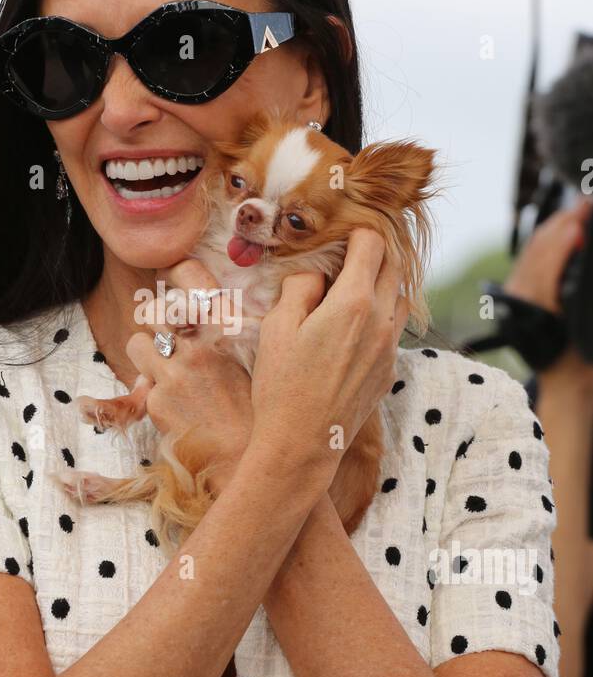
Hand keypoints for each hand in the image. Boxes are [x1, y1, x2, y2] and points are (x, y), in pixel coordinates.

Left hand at [125, 257, 253, 494]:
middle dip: (158, 321)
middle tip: (170, 338)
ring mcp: (174, 372)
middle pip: (156, 309)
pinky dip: (152, 392)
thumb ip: (229, 332)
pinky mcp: (155, 400)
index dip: (175, 272)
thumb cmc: (257, 410)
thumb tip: (210, 312)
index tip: (170, 275)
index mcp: (228, 328)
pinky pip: (142, 384)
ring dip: (148, 355)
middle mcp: (199, 344)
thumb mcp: (255, 358)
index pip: (191, 276)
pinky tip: (175, 407)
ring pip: (138, 342)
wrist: (247, 457)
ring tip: (167, 371)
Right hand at [249, 229, 408, 486]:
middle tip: (344, 252)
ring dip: (380, 282)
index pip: (372, 243)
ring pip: (400, 295)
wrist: (301, 446)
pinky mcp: (389, 369)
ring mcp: (389, 347)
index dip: (355, 230)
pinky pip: (393, 327)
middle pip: (394, 264)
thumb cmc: (281, 387)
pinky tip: (350, 324)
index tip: (337, 231)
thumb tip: (315, 271)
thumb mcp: (277, 327)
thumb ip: (300, 287)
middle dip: (373, 250)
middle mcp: (380, 321)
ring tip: (348, 286)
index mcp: (353, 303)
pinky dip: (380, 312)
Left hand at [503, 195, 592, 396]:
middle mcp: (520, 300)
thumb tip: (580, 246)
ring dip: (556, 226)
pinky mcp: (515, 288)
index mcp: (535, 312)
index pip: (545, 272)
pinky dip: (548, 236)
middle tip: (584, 204)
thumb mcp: (581, 327)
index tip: (577, 227)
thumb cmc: (577, 354)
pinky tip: (563, 223)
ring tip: (577, 207)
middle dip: (561, 226)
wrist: (560, 374)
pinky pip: (530, 256)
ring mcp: (515, 293)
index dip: (560, 248)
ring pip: (533, 251)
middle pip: (538, 255)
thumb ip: (582, 298)